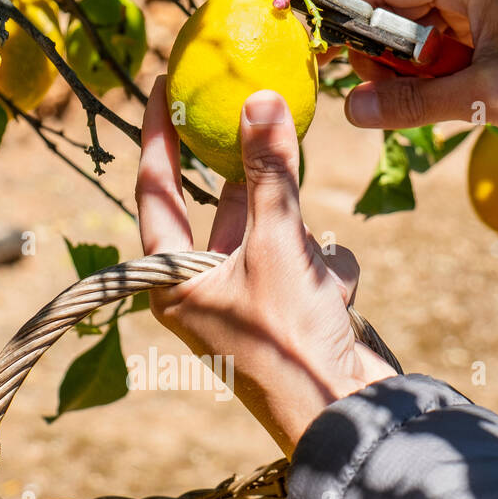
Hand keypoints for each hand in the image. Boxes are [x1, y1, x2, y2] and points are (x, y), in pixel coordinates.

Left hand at [135, 78, 395, 456]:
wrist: (341, 415)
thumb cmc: (289, 340)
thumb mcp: (277, 244)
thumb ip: (268, 172)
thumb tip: (260, 100)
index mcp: (173, 278)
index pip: (156, 190)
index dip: (159, 134)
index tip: (163, 83)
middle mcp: (203, 289)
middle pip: (223, 207)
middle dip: (253, 179)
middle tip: (262, 116)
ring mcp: (248, 301)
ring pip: (277, 233)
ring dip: (305, 244)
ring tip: (315, 274)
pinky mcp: (290, 312)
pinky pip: (310, 264)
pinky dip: (329, 276)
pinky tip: (337, 304)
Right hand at [333, 0, 497, 138]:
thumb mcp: (483, 98)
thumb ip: (412, 103)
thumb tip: (350, 110)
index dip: (342, 12)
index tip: (316, 48)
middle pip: (388, 3)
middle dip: (373, 49)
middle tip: (374, 93)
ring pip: (407, 27)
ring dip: (399, 65)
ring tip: (408, 100)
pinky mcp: (481, 22)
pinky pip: (431, 41)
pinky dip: (422, 70)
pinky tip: (432, 95)